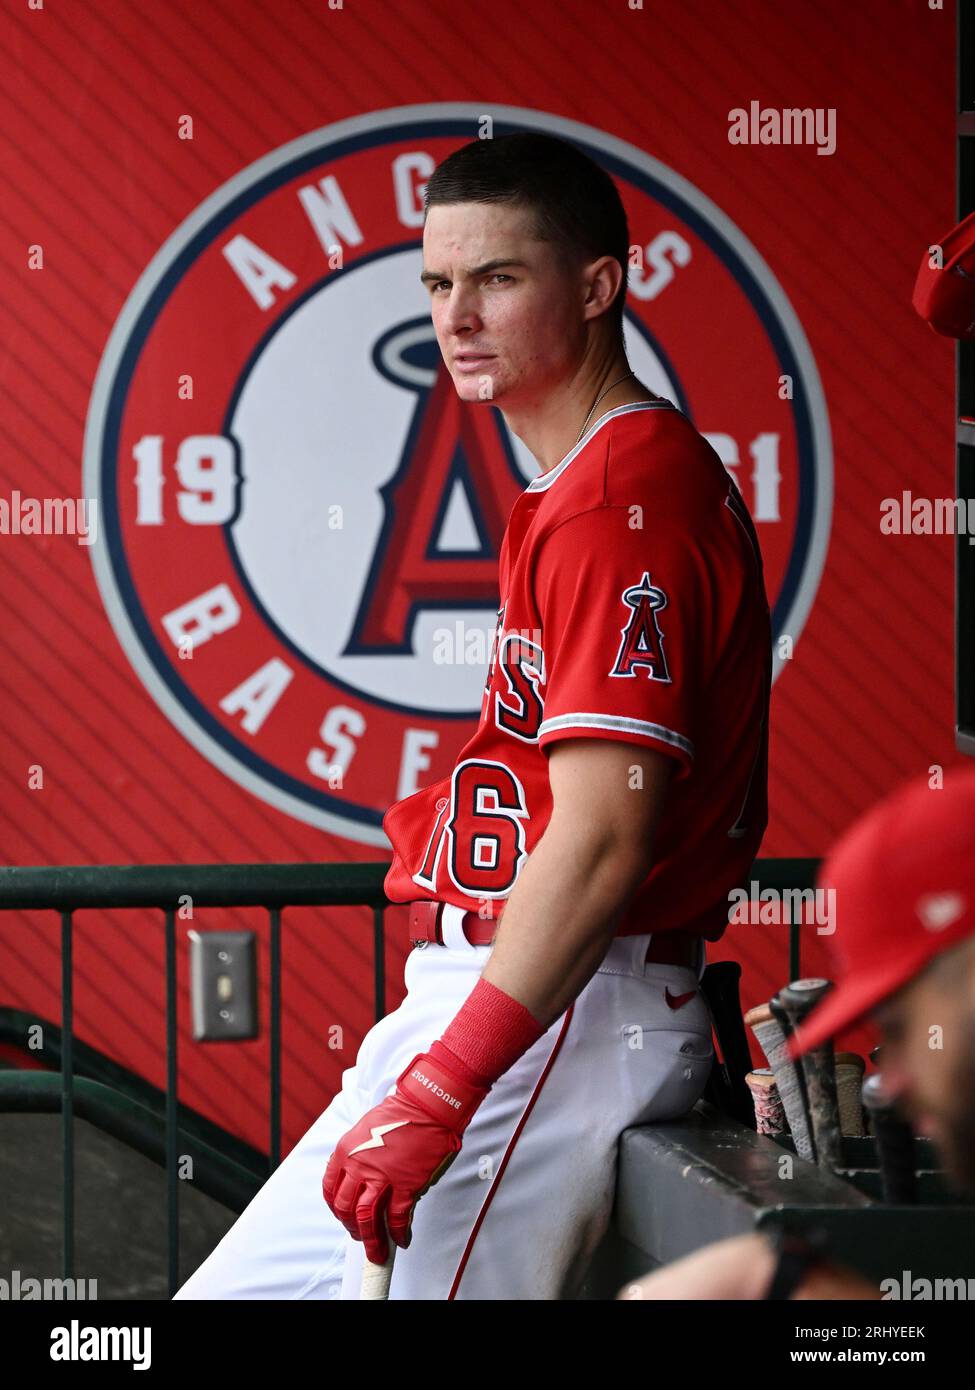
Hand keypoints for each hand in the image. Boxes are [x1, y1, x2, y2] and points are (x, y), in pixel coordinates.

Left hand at [322, 1050, 488, 1264]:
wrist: (427, 1106)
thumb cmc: (401, 1113)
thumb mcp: (365, 1128)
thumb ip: (357, 1154)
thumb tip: (359, 1178)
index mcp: (345, 1152)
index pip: (330, 1190)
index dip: (336, 1210)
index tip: (344, 1218)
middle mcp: (359, 1167)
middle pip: (347, 1209)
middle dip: (351, 1228)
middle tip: (361, 1237)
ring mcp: (382, 1178)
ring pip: (367, 1219)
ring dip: (371, 1241)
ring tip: (377, 1254)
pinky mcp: (405, 1185)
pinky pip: (397, 1218)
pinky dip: (398, 1233)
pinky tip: (402, 1240)